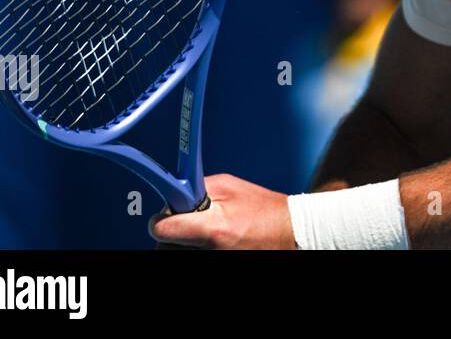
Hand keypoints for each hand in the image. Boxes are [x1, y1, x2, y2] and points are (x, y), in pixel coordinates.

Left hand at [149, 174, 297, 249]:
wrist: (290, 232)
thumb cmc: (264, 210)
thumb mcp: (230, 187)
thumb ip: (198, 188)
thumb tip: (175, 196)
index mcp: (213, 228)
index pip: (163, 229)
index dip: (161, 221)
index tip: (165, 217)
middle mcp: (210, 251)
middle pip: (163, 246)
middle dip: (173, 232)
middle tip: (191, 223)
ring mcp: (213, 260)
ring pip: (174, 254)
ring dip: (181, 245)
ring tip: (204, 234)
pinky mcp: (217, 265)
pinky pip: (190, 258)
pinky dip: (195, 250)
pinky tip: (210, 244)